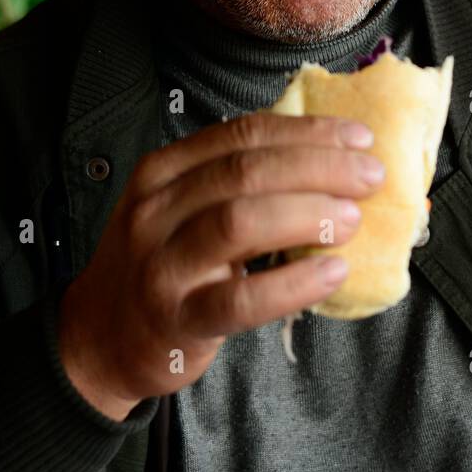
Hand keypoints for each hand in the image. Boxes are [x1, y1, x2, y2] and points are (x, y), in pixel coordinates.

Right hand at [57, 113, 383, 419]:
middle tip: (370, 177)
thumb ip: (235, 183)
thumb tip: (330, 159)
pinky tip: (332, 273)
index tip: (358, 139)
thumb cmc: (163, 264)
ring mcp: (162, 265)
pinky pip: (241, 299)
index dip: (306, 133)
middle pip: (245, 172)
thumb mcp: (181, 208)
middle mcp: (155, 210)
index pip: (242, 135)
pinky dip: (294, 282)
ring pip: (239, 222)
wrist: (101, 338)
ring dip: (307, 214)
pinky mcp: (177, 320)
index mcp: (162, 171)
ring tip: (352, 219)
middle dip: (319, 167)